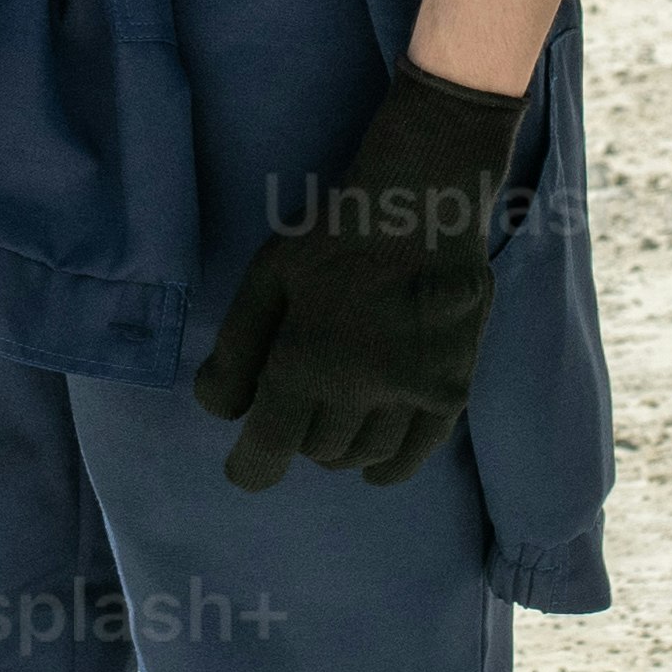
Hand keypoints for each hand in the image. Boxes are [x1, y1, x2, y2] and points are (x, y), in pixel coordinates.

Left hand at [195, 65, 532, 492]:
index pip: (269, 450)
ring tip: (334, 413)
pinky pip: (416, 453)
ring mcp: (411, 393)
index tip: (244, 467)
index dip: (250, 467)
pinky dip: (388, 466)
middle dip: (297, 433)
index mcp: (305, 362)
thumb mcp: (267, 276)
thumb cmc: (335, 234)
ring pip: (362, 454)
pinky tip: (372, 465)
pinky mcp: (451, 388)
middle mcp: (359, 389)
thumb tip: (220, 411)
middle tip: (299, 397)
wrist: (424, 204)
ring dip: (339, 445)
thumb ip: (237, 349)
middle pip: (316, 449)